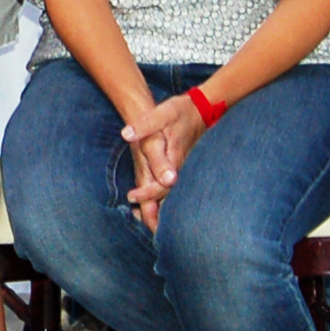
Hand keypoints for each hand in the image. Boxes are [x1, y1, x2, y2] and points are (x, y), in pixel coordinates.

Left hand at [119, 92, 204, 231]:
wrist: (202, 108)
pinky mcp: (185, 168)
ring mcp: (186, 169)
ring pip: (174, 194)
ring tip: (146, 222)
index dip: (147, 194)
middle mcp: (183, 168)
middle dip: (157, 212)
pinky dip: (166, 198)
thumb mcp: (162, 113)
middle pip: (170, 196)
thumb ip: (145, 125)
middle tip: (139, 221)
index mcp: (176, 158)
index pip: (162, 185)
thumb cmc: (180, 111)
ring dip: (162, 208)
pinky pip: (176, 188)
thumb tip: (126, 135)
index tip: (131, 196)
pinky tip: (156, 205)